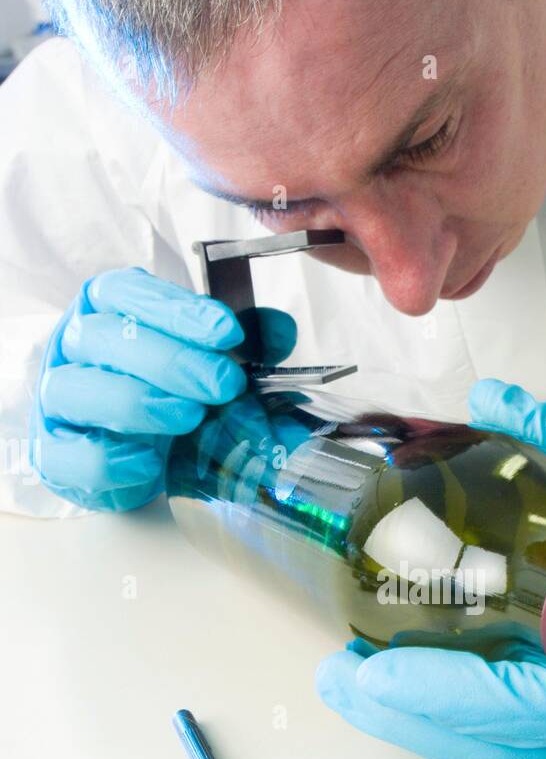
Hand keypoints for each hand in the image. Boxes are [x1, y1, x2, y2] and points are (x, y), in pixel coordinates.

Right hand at [32, 267, 295, 511]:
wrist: (118, 448)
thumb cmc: (159, 389)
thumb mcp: (200, 358)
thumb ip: (236, 343)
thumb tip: (280, 331)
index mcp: (108, 308)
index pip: (130, 293)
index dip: (179, 311)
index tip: (228, 333)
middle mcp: (76, 346)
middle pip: (108, 338)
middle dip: (173, 360)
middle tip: (225, 383)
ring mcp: (58, 399)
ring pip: (79, 389)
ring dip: (140, 403)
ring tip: (191, 418)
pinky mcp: (53, 452)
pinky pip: (72, 454)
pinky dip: (112, 459)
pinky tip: (150, 464)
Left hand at [316, 380, 545, 758]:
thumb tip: (493, 404)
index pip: (518, 709)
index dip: (431, 698)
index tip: (361, 674)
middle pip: (500, 745)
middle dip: (410, 718)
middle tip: (341, 682)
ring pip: (519, 748)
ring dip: (438, 720)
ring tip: (376, 680)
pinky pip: (545, 732)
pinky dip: (484, 711)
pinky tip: (448, 676)